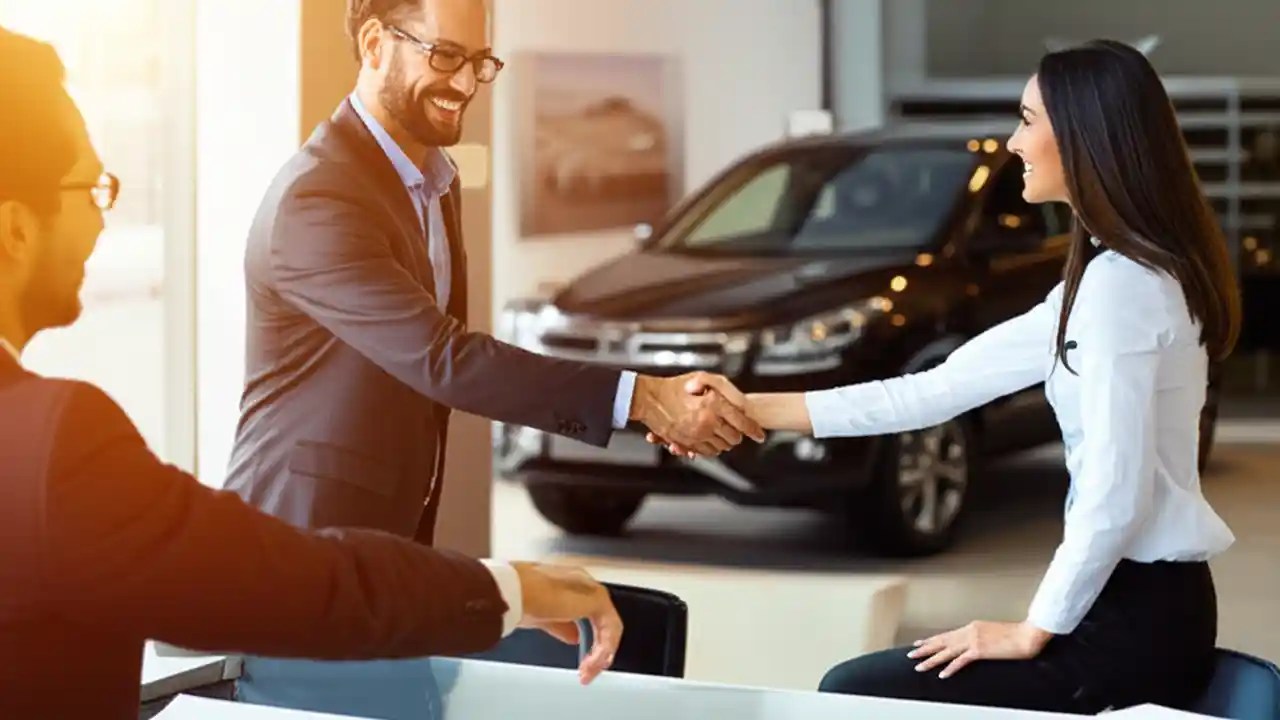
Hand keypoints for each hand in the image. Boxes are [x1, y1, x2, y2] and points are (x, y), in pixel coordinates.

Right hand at [511, 561, 622, 684]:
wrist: (513, 591)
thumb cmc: (516, 598)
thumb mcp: (542, 618)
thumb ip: (561, 625)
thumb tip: (575, 637)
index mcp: (570, 585)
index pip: (589, 612)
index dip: (591, 638)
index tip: (584, 660)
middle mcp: (583, 584)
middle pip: (602, 620)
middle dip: (598, 648)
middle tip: (589, 670)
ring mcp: (591, 590)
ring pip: (608, 625)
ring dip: (600, 652)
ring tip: (588, 671)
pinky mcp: (596, 599)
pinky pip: (610, 627)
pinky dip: (603, 648)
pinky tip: (593, 662)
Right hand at [629, 372, 763, 456]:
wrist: (649, 399)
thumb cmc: (675, 387)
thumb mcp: (703, 378)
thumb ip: (725, 390)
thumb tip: (740, 405)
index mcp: (714, 404)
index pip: (743, 423)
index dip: (754, 430)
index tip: (759, 435)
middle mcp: (707, 422)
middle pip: (734, 438)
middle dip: (737, 434)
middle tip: (734, 428)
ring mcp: (697, 435)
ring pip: (722, 447)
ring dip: (723, 441)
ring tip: (718, 430)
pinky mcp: (687, 443)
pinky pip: (706, 452)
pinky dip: (710, 447)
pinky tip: (707, 436)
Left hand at [906, 621, 1052, 678]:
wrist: (1027, 635)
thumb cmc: (1015, 635)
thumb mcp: (993, 633)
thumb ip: (981, 637)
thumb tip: (974, 645)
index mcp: (972, 627)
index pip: (947, 634)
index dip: (932, 639)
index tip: (920, 642)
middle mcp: (969, 631)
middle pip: (942, 641)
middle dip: (925, 648)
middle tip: (911, 653)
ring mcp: (973, 640)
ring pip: (946, 651)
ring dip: (931, 659)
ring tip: (919, 665)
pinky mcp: (980, 650)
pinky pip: (961, 661)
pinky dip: (950, 668)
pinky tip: (942, 674)